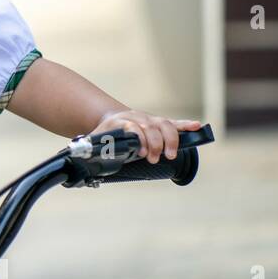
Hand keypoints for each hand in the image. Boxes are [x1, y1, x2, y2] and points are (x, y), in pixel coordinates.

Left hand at [88, 110, 202, 162]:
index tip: (142, 153)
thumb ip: (90, 149)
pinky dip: (186, 125)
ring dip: (171, 140)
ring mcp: (150, 120)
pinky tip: (198, 127)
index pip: (134, 127)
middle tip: (154, 159)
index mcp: (122, 121)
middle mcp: (138, 118)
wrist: (109, 119)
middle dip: (155, 144)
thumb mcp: (95, 140)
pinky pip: (175, 124)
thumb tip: (79, 160)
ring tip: (171, 155)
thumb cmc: (104, 134)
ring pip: (165, 125)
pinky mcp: (159, 123)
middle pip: (152, 127)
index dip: (140, 139)